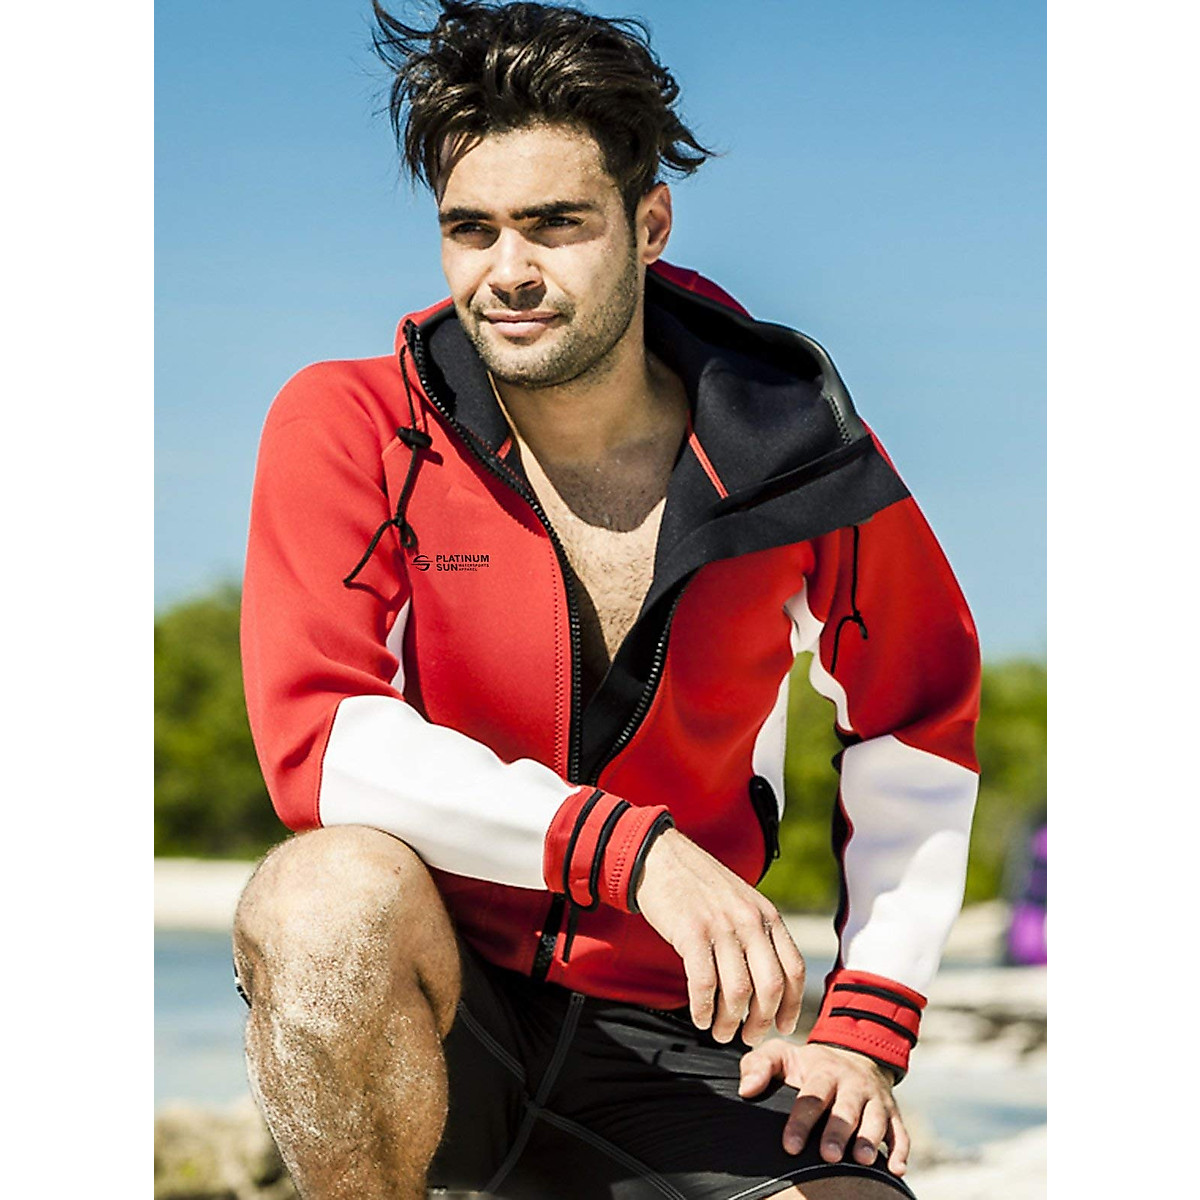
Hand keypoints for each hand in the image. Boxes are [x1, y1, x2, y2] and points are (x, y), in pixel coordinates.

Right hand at [634, 828, 805, 1044]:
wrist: (662, 856)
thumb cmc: (699, 884)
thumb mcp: (742, 901)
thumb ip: (758, 933)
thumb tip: (768, 983)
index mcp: (767, 915)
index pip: (795, 969)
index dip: (793, 1005)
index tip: (783, 1027)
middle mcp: (750, 921)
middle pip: (771, 988)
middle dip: (761, 1022)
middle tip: (749, 1038)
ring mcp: (721, 926)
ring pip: (738, 992)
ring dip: (730, 1022)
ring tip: (721, 1032)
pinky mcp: (692, 933)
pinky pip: (703, 984)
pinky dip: (703, 1009)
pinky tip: (699, 1017)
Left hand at [738, 1041, 908, 1175]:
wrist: (853, 1058)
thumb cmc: (807, 1066)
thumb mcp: (781, 1055)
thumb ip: (759, 1065)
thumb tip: (745, 1089)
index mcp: (823, 1070)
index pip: (811, 1096)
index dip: (801, 1121)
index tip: (790, 1146)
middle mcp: (852, 1084)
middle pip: (845, 1109)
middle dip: (838, 1132)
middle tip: (828, 1156)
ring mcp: (875, 1099)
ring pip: (875, 1119)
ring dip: (870, 1139)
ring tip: (861, 1160)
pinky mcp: (893, 1114)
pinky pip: (901, 1132)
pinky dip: (901, 1151)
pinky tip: (896, 1169)